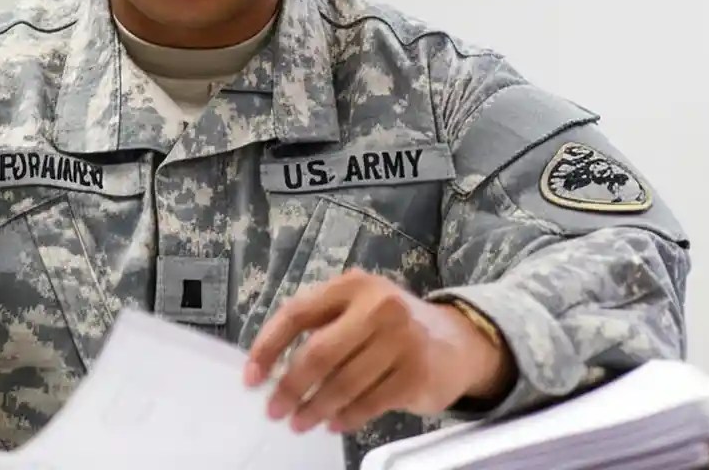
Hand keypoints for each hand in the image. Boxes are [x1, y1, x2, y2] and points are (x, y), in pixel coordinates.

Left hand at [243, 269, 513, 434]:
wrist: (458, 342)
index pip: (297, 313)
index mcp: (352, 285)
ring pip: (343, 382)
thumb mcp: (358, 309)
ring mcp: (401, 339)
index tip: (251, 377)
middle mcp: (378, 306)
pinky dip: (347, 417)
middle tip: (274, 410)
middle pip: (318, 352)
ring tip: (299, 422)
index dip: (268, 347)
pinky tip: (334, 423)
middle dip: (290, 386)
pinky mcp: (417, 372)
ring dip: (315, 408)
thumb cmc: (392, 327)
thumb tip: (271, 369)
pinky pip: (370, 402)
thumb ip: (320, 327)